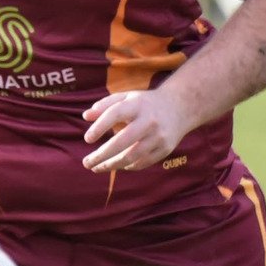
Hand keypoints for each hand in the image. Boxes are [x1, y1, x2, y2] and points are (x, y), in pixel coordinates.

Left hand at [82, 83, 196, 173]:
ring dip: (112, 165)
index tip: (87, 139)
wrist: (179, 108)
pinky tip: (117, 166)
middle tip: (86, 163)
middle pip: (123, 141)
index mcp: (138, 104)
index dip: (100, 127)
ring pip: (132, 156)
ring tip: (97, 168)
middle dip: (102, 155)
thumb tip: (85, 116)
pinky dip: (128, 166)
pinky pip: (143, 162)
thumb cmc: (145, 103)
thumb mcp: (126, 97)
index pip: (115, 114)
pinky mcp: (165, 148)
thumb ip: (105, 105)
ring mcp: (159, 136)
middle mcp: (149, 120)